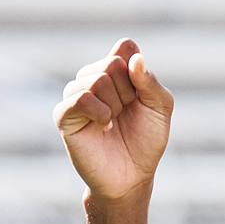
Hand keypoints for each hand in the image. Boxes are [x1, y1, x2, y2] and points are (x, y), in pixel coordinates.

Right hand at [55, 39, 173, 202]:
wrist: (132, 175)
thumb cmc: (146, 141)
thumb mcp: (160, 108)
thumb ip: (150, 82)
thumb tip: (134, 57)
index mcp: (116, 71)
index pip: (125, 48)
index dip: (138, 72)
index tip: (141, 95)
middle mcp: (93, 78)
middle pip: (112, 63)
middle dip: (129, 92)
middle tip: (126, 114)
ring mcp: (76, 95)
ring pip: (96, 79)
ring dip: (115, 105)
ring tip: (113, 122)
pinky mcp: (64, 114)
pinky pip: (80, 98)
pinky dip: (100, 112)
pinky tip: (104, 126)